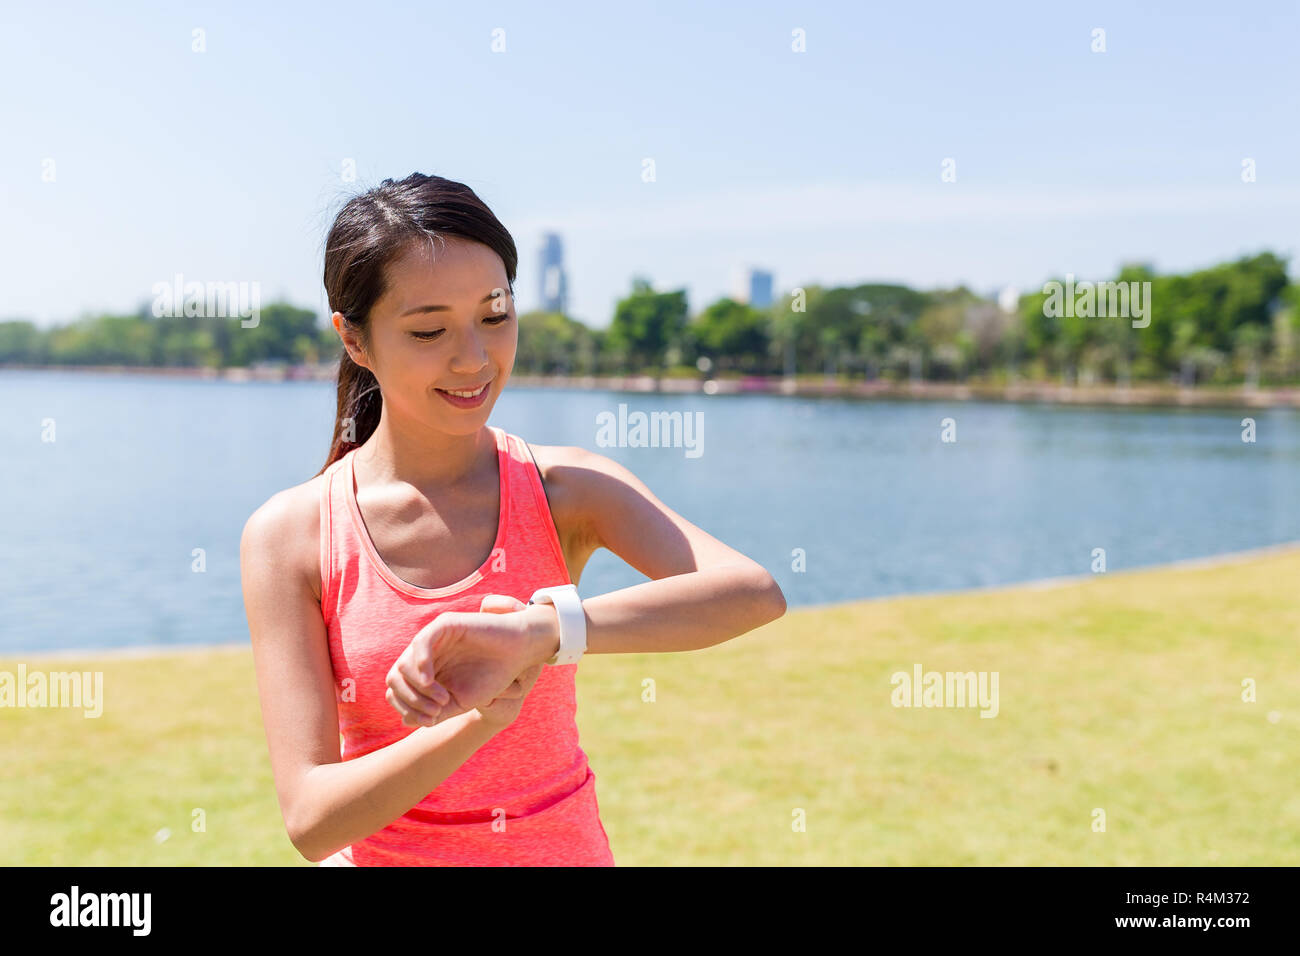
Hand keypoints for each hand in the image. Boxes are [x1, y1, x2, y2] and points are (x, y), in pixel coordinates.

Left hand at [385, 593, 548, 727]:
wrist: (521, 655)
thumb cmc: (494, 677)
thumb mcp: (460, 702)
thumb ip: (434, 711)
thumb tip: (406, 720)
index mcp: (427, 670)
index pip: (396, 689)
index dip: (407, 707)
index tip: (432, 719)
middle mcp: (426, 653)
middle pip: (395, 678)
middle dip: (411, 700)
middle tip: (436, 711)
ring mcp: (434, 637)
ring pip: (404, 664)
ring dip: (419, 689)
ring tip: (443, 699)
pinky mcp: (446, 624)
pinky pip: (421, 642)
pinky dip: (421, 664)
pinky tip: (431, 682)